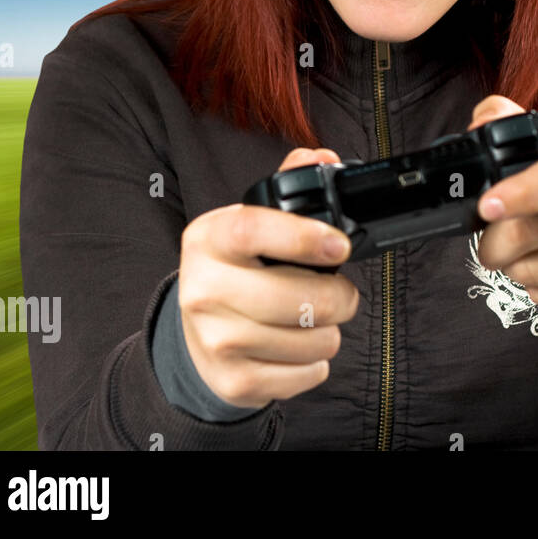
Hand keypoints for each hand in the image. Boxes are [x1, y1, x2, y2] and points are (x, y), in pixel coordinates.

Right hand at [177, 148, 360, 408]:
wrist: (196, 335)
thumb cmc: (238, 271)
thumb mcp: (252, 223)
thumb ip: (291, 184)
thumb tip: (325, 159)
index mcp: (210, 238)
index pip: (253, 230)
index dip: (304, 237)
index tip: (341, 245)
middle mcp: (204, 289)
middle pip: (297, 298)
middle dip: (339, 296)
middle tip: (340, 292)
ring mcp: (215, 339)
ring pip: (311, 339)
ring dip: (329, 331)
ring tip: (315, 320)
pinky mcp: (232, 380)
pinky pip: (305, 374)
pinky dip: (315, 364)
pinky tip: (299, 348)